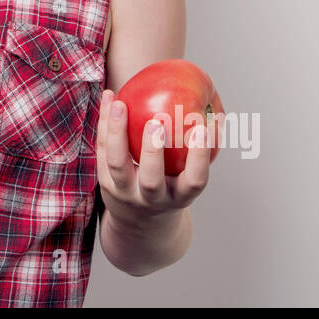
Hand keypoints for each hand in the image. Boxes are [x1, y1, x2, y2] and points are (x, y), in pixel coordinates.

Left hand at [95, 89, 210, 227]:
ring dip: (117, 132)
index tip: (202, 130)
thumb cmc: (171, 187)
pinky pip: (101, 148)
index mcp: (179, 197)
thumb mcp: (187, 178)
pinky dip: (105, 122)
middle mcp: (151, 198)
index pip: (194, 181)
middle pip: (150, 179)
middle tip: (157, 122)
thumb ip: (198, 150)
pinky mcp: (103, 180)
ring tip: (121, 105)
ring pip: (117, 164)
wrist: (138, 223)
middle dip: (153, 151)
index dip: (199, 158)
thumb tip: (216, 109)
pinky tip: (110, 96)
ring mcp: (124, 191)